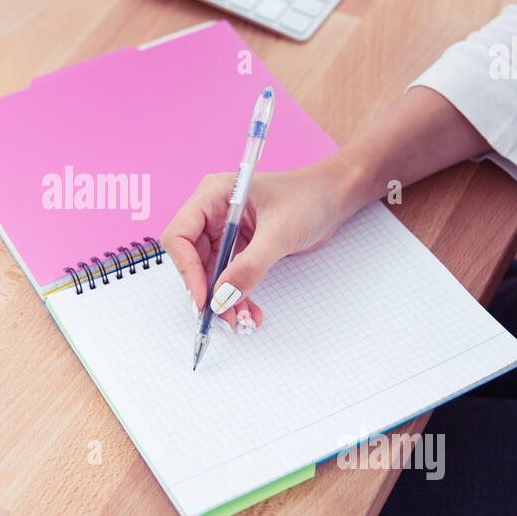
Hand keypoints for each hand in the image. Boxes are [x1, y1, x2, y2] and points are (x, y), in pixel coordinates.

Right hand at [161, 162, 355, 330]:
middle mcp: (213, 212)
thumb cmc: (310, 198)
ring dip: (222, 298)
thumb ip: (249, 267)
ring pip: (210, 272)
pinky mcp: (240, 246)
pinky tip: (249, 311)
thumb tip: (222, 298)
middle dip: (206, 290)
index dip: (186, 269)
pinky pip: (228, 276)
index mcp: (213, 195)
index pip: (180, 235)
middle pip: (191, 258)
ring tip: (239, 320)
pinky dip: (236, 295)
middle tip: (221, 317)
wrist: (336, 197)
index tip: (203, 298)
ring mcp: (225, 230)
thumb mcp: (279, 233)